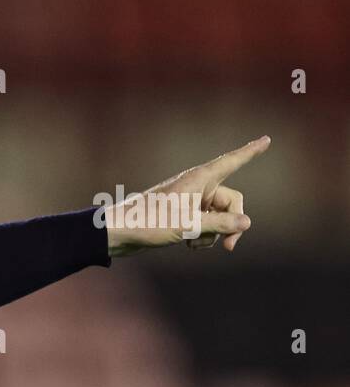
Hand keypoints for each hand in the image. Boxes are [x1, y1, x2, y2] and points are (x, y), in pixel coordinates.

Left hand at [102, 135, 270, 257]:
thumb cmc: (150, 222)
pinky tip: (188, 245)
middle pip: (232, 201)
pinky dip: (203, 235)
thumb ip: (221, 223)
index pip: (232, 161)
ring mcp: (190, 201)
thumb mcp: (189, 225)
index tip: (267, 139)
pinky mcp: (183, 215)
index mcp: (200, 178)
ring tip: (195, 244)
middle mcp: (197, 186)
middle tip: (229, 246)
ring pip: (220, 216)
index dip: (251, 152)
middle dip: (233, 223)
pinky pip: (206, 224)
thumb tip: (247, 222)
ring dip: (214, 233)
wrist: (119, 232)